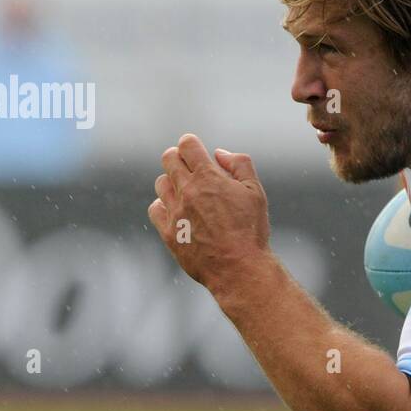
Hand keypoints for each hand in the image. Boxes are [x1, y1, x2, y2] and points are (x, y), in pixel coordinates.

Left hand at [149, 133, 270, 289]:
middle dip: (178, 158)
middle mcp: (187, 190)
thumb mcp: (256, 191)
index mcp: (208, 176)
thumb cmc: (251, 229)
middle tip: (189, 168)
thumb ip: (240, 165)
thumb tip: (219, 154)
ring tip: (188, 193)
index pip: (187, 144)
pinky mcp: (168, 232)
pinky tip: (177, 211)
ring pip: (160, 183)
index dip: (191, 143)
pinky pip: (155, 209)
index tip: (196, 150)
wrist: (239, 268)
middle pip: (168, 159)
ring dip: (172, 182)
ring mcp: (175, 211)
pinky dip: (163, 205)